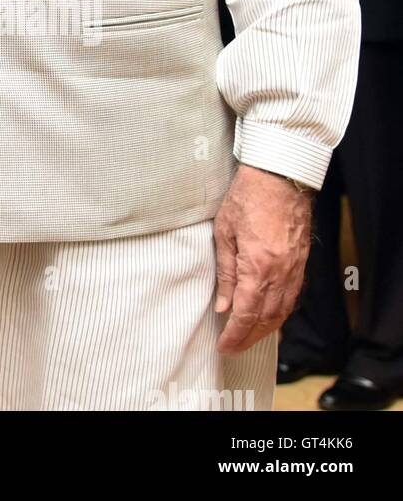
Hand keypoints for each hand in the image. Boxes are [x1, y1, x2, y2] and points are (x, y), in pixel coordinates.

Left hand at [213, 164, 313, 355]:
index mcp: (259, 266)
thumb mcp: (224, 232)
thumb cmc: (247, 197)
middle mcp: (281, 273)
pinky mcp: (302, 263)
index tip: (225, 346)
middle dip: (249, 337)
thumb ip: (226, 272)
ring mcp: (295, 269)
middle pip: (266, 318)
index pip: (247, 312)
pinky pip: (292, 298)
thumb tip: (224, 305)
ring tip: (248, 338)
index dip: (236, 334)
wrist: (280, 177)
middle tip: (233, 348)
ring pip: (282, 311)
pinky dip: (279, 313)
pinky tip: (268, 318)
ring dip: (265, 329)